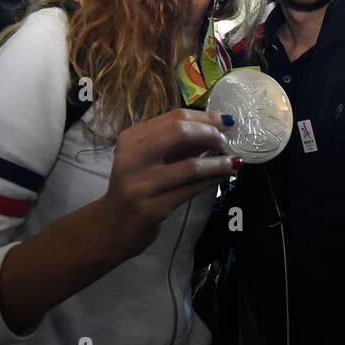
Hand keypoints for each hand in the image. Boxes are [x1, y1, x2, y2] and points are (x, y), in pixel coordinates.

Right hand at [101, 109, 237, 257]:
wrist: (111, 227)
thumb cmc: (134, 188)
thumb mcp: (148, 160)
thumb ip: (175, 144)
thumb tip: (214, 129)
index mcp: (131, 139)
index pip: (173, 118)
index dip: (204, 117)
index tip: (224, 121)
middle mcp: (132, 158)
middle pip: (179, 132)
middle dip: (210, 134)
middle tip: (226, 141)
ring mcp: (141, 185)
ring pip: (190, 166)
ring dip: (218, 162)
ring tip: (233, 161)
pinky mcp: (152, 209)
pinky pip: (190, 190)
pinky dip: (212, 180)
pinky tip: (224, 176)